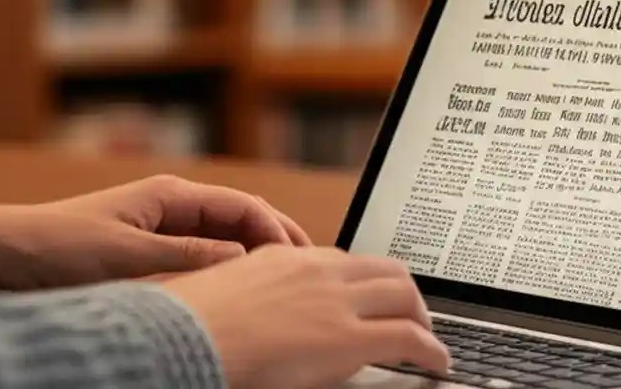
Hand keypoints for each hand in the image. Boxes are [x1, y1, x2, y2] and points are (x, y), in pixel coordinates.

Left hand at [0, 174, 311, 290]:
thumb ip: (187, 257)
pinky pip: (203, 258)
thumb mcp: (127, 256)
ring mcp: (162, 229)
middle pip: (242, 220)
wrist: (6, 254)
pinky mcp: (150, 251)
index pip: (243, 207)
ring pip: (226, 240)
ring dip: (256, 257)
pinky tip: (240, 291)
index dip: (276, 231)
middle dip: (277, 241)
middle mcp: (172, 207)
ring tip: (285, 283)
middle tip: (310, 269)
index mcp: (170, 196)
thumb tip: (243, 260)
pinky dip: (228, 271)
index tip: (300, 258)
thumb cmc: (56, 246)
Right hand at [165, 245, 448, 388]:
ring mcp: (336, 302)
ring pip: (404, 295)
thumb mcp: (230, 294)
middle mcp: (318, 270)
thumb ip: (259, 296)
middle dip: (405, 293)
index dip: (368, 282)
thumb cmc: (191, 326)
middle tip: (411, 315)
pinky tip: (437, 362)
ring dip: (421, 315)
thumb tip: (268, 315)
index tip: (373, 298)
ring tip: (426, 337)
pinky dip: (431, 348)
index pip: (345, 261)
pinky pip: (408, 338)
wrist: (183, 337)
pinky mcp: (346, 338)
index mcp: (287, 258)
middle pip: (385, 271)